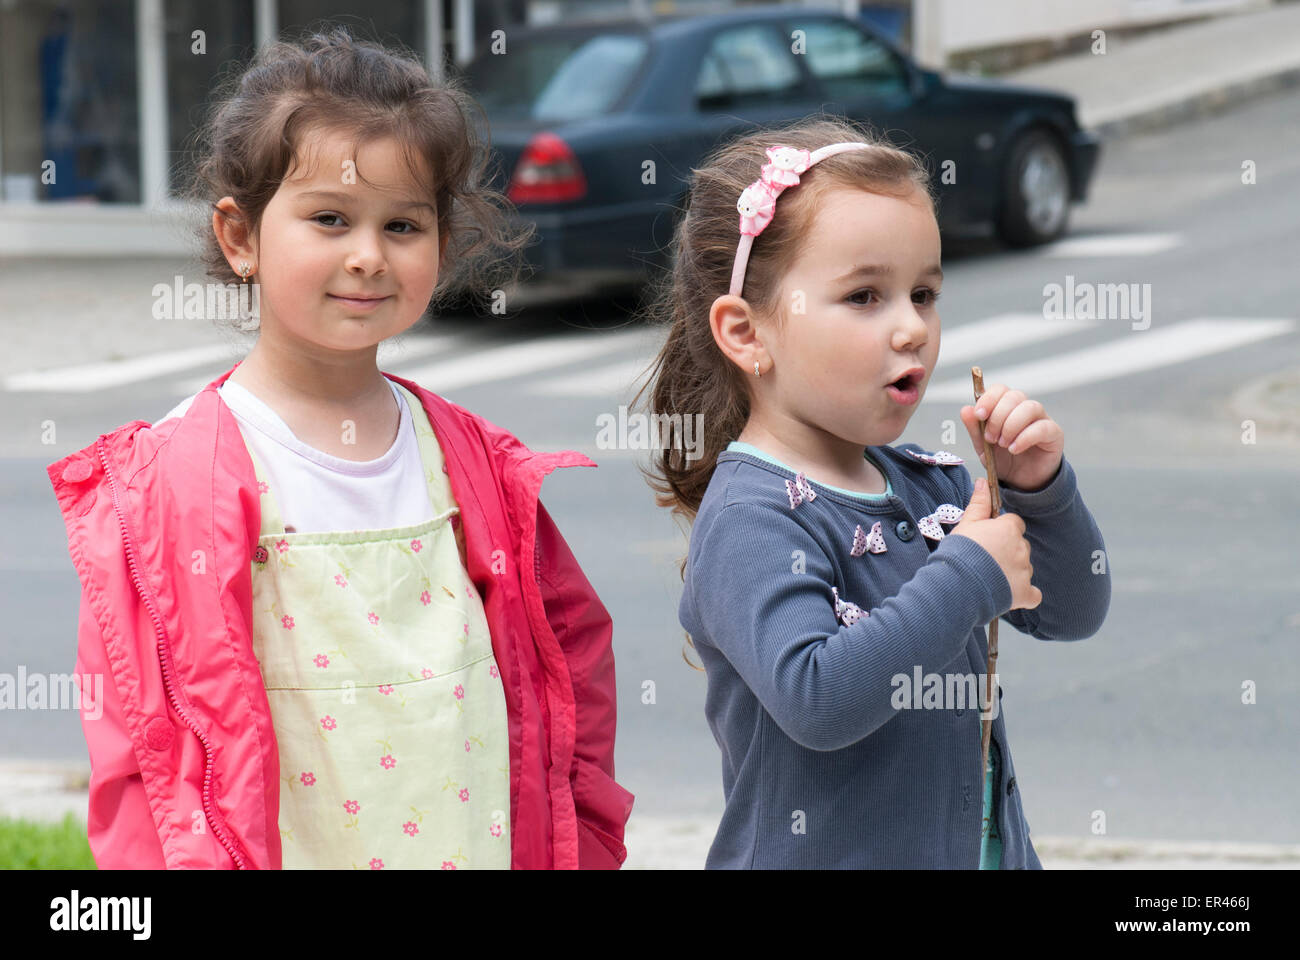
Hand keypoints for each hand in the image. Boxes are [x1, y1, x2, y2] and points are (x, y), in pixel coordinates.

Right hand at [949, 478, 1041, 610]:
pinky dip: (1024, 593)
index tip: (988, 538)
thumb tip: (983, 482)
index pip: (1014, 524)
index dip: (1001, 530)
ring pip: (1024, 568)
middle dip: (1008, 551)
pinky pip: (1032, 593)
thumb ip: (978, 503)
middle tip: (986, 559)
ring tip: (989, 578)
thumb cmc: (960, 552)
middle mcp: (1022, 548)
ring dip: (1012, 571)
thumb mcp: (966, 523)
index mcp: (1010, 529)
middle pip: (1020, 545)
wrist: (958, 584)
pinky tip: (1009, 593)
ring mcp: (1025, 572)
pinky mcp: (1024, 593)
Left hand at [960, 384, 1063, 492]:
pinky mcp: (1054, 433)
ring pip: (1029, 407)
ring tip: (1003, 444)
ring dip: (1011, 426)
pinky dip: (1024, 438)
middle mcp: (1025, 408)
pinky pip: (1042, 427)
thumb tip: (966, 409)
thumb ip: (975, 429)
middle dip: (998, 417)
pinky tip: (1014, 449)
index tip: (979, 415)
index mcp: (1007, 407)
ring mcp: (1042, 419)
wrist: (1021, 481)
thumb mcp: (983, 446)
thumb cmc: (1003, 459)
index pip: (1000, 389)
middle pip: (1014, 396)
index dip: (988, 398)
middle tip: (991, 438)